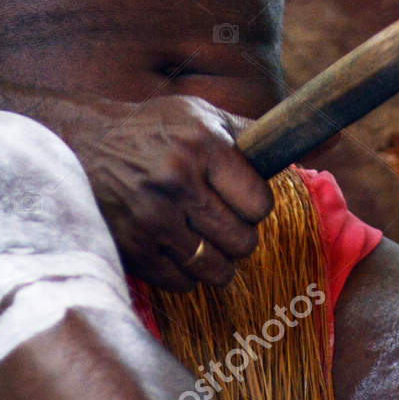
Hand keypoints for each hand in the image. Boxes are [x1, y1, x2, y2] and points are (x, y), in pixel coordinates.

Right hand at [59, 95, 274, 291]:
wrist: (82, 145)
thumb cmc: (153, 130)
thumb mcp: (201, 116)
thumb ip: (251, 135)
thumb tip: (316, 142)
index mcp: (201, 143)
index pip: (260, 203)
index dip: (254, 204)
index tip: (239, 197)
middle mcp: (177, 180)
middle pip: (243, 241)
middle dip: (237, 234)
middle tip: (218, 218)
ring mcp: (152, 218)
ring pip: (217, 269)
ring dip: (214, 258)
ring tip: (199, 235)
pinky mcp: (132, 247)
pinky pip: (182, 283)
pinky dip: (185, 272)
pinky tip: (173, 245)